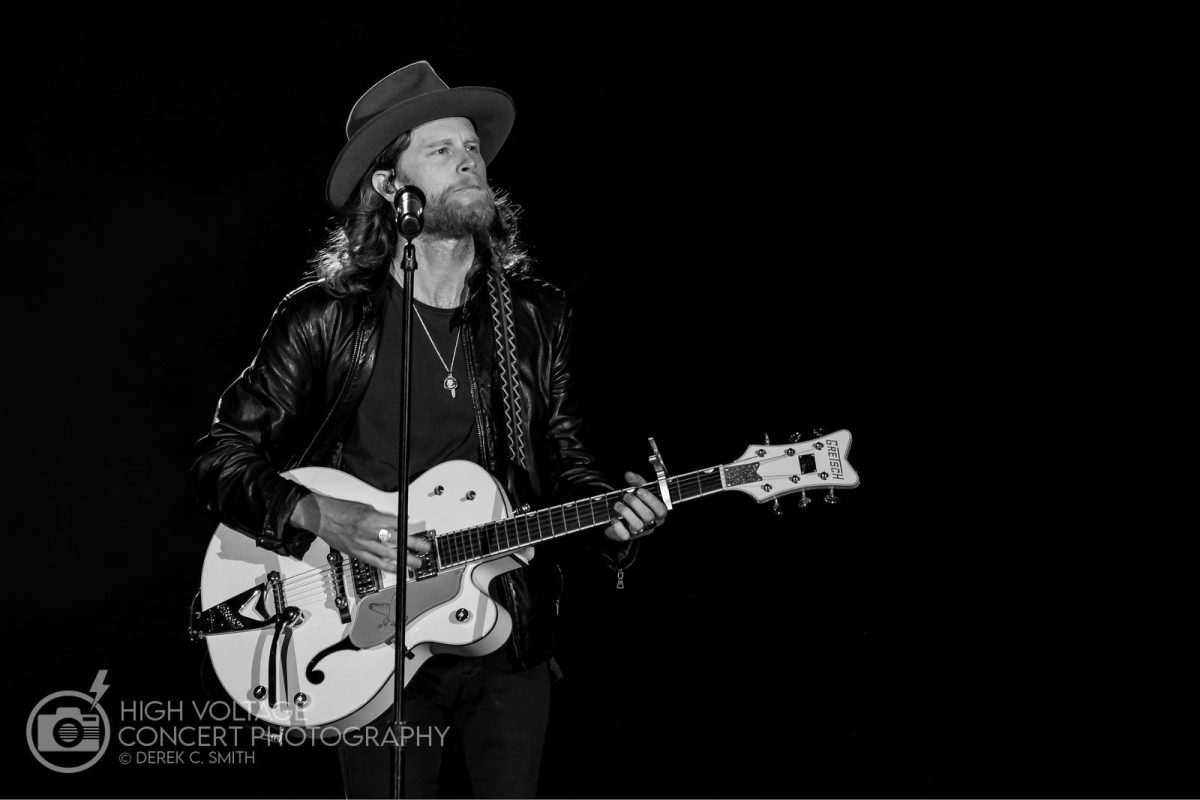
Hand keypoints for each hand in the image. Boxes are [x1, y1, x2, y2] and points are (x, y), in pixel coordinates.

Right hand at [289, 493, 429, 572]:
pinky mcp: (355, 553)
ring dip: (403, 561)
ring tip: (415, 564)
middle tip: (424, 551)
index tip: (419, 537)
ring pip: (386, 556)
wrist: (320, 517)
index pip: (397, 526)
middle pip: (395, 541)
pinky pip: (374, 562)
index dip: (410, 533)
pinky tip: (396, 569)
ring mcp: (361, 544)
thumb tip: (398, 521)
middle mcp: (367, 532)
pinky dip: (386, 567)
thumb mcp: (366, 507)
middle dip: (412, 547)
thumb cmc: (341, 509)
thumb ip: (383, 516)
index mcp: (371, 518)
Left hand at [603, 471, 668, 542]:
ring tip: (617, 505)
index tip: (639, 491)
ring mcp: (640, 532)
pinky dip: (618, 526)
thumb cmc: (634, 504)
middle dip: (635, 503)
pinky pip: (625, 535)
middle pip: (648, 517)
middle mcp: (651, 524)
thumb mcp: (638, 491)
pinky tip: (614, 518)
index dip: (651, 500)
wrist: (620, 518)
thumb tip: (629, 475)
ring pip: (637, 525)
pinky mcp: (628, 537)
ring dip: (626, 512)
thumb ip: (636, 482)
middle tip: (626, 496)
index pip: (661, 510)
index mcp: (658, 513)